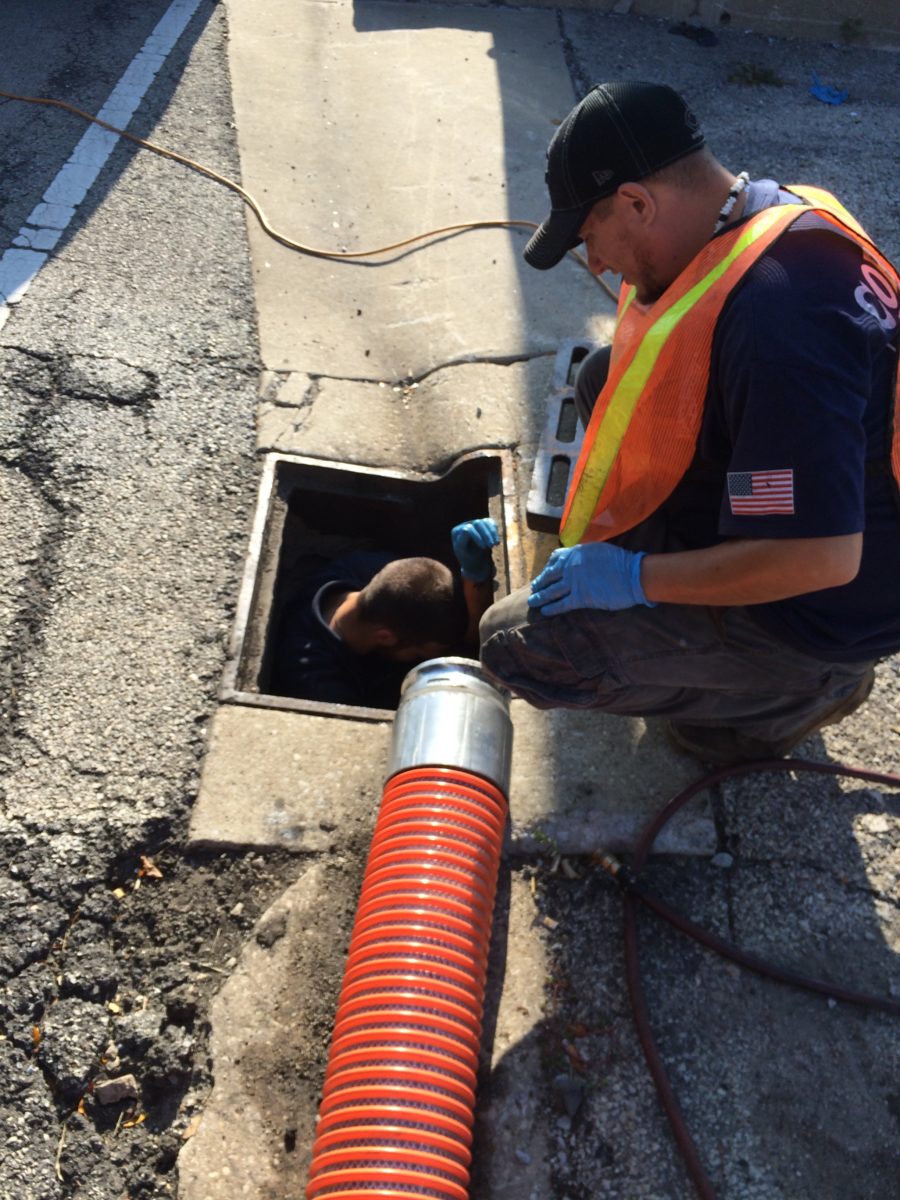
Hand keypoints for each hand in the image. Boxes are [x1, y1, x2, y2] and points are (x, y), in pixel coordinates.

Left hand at [452, 518, 498, 581]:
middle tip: (492, 546)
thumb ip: (464, 545)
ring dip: (492, 533)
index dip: (477, 537)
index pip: (468, 529)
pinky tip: (496, 541)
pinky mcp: (482, 524)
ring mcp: (474, 524)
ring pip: (485, 522)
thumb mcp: (464, 555)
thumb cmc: (467, 559)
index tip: (484, 547)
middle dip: (487, 535)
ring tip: (496, 544)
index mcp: (456, 532)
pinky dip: (495, 531)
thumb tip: (466, 530)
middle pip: (478, 523)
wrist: (473, 561)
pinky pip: (490, 522)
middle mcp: (464, 525)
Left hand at [528, 543, 655, 614]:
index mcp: (576, 552)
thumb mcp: (599, 550)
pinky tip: (545, 612)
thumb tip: (579, 560)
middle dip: (540, 583)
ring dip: (540, 597)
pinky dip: (551, 609)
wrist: (633, 575)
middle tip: (534, 588)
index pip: (555, 558)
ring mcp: (574, 582)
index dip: (548, 567)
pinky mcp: (580, 598)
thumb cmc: (621, 562)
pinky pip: (561, 604)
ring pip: (551, 591)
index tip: (545, 572)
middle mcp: (571, 566)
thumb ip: (585, 555)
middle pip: (549, 576)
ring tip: (533, 602)